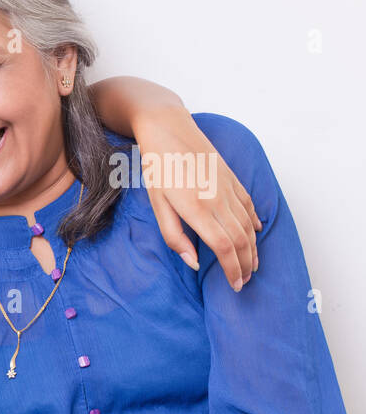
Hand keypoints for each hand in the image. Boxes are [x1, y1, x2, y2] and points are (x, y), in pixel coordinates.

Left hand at [133, 107, 261, 290]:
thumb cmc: (157, 168)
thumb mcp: (157, 204)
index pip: (224, 248)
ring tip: (252, 265)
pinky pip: (248, 205)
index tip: (235, 286)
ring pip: (248, 225)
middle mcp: (218, 199)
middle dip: (245, 265)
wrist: (168, 127)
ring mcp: (228, 187)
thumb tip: (194, 263)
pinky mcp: (232, 177)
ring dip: (253, 248)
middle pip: (241, 240)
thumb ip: (174, 236)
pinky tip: (256, 233)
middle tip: (244, 283)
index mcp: (197, 209)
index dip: (232, 270)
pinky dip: (254, 222)